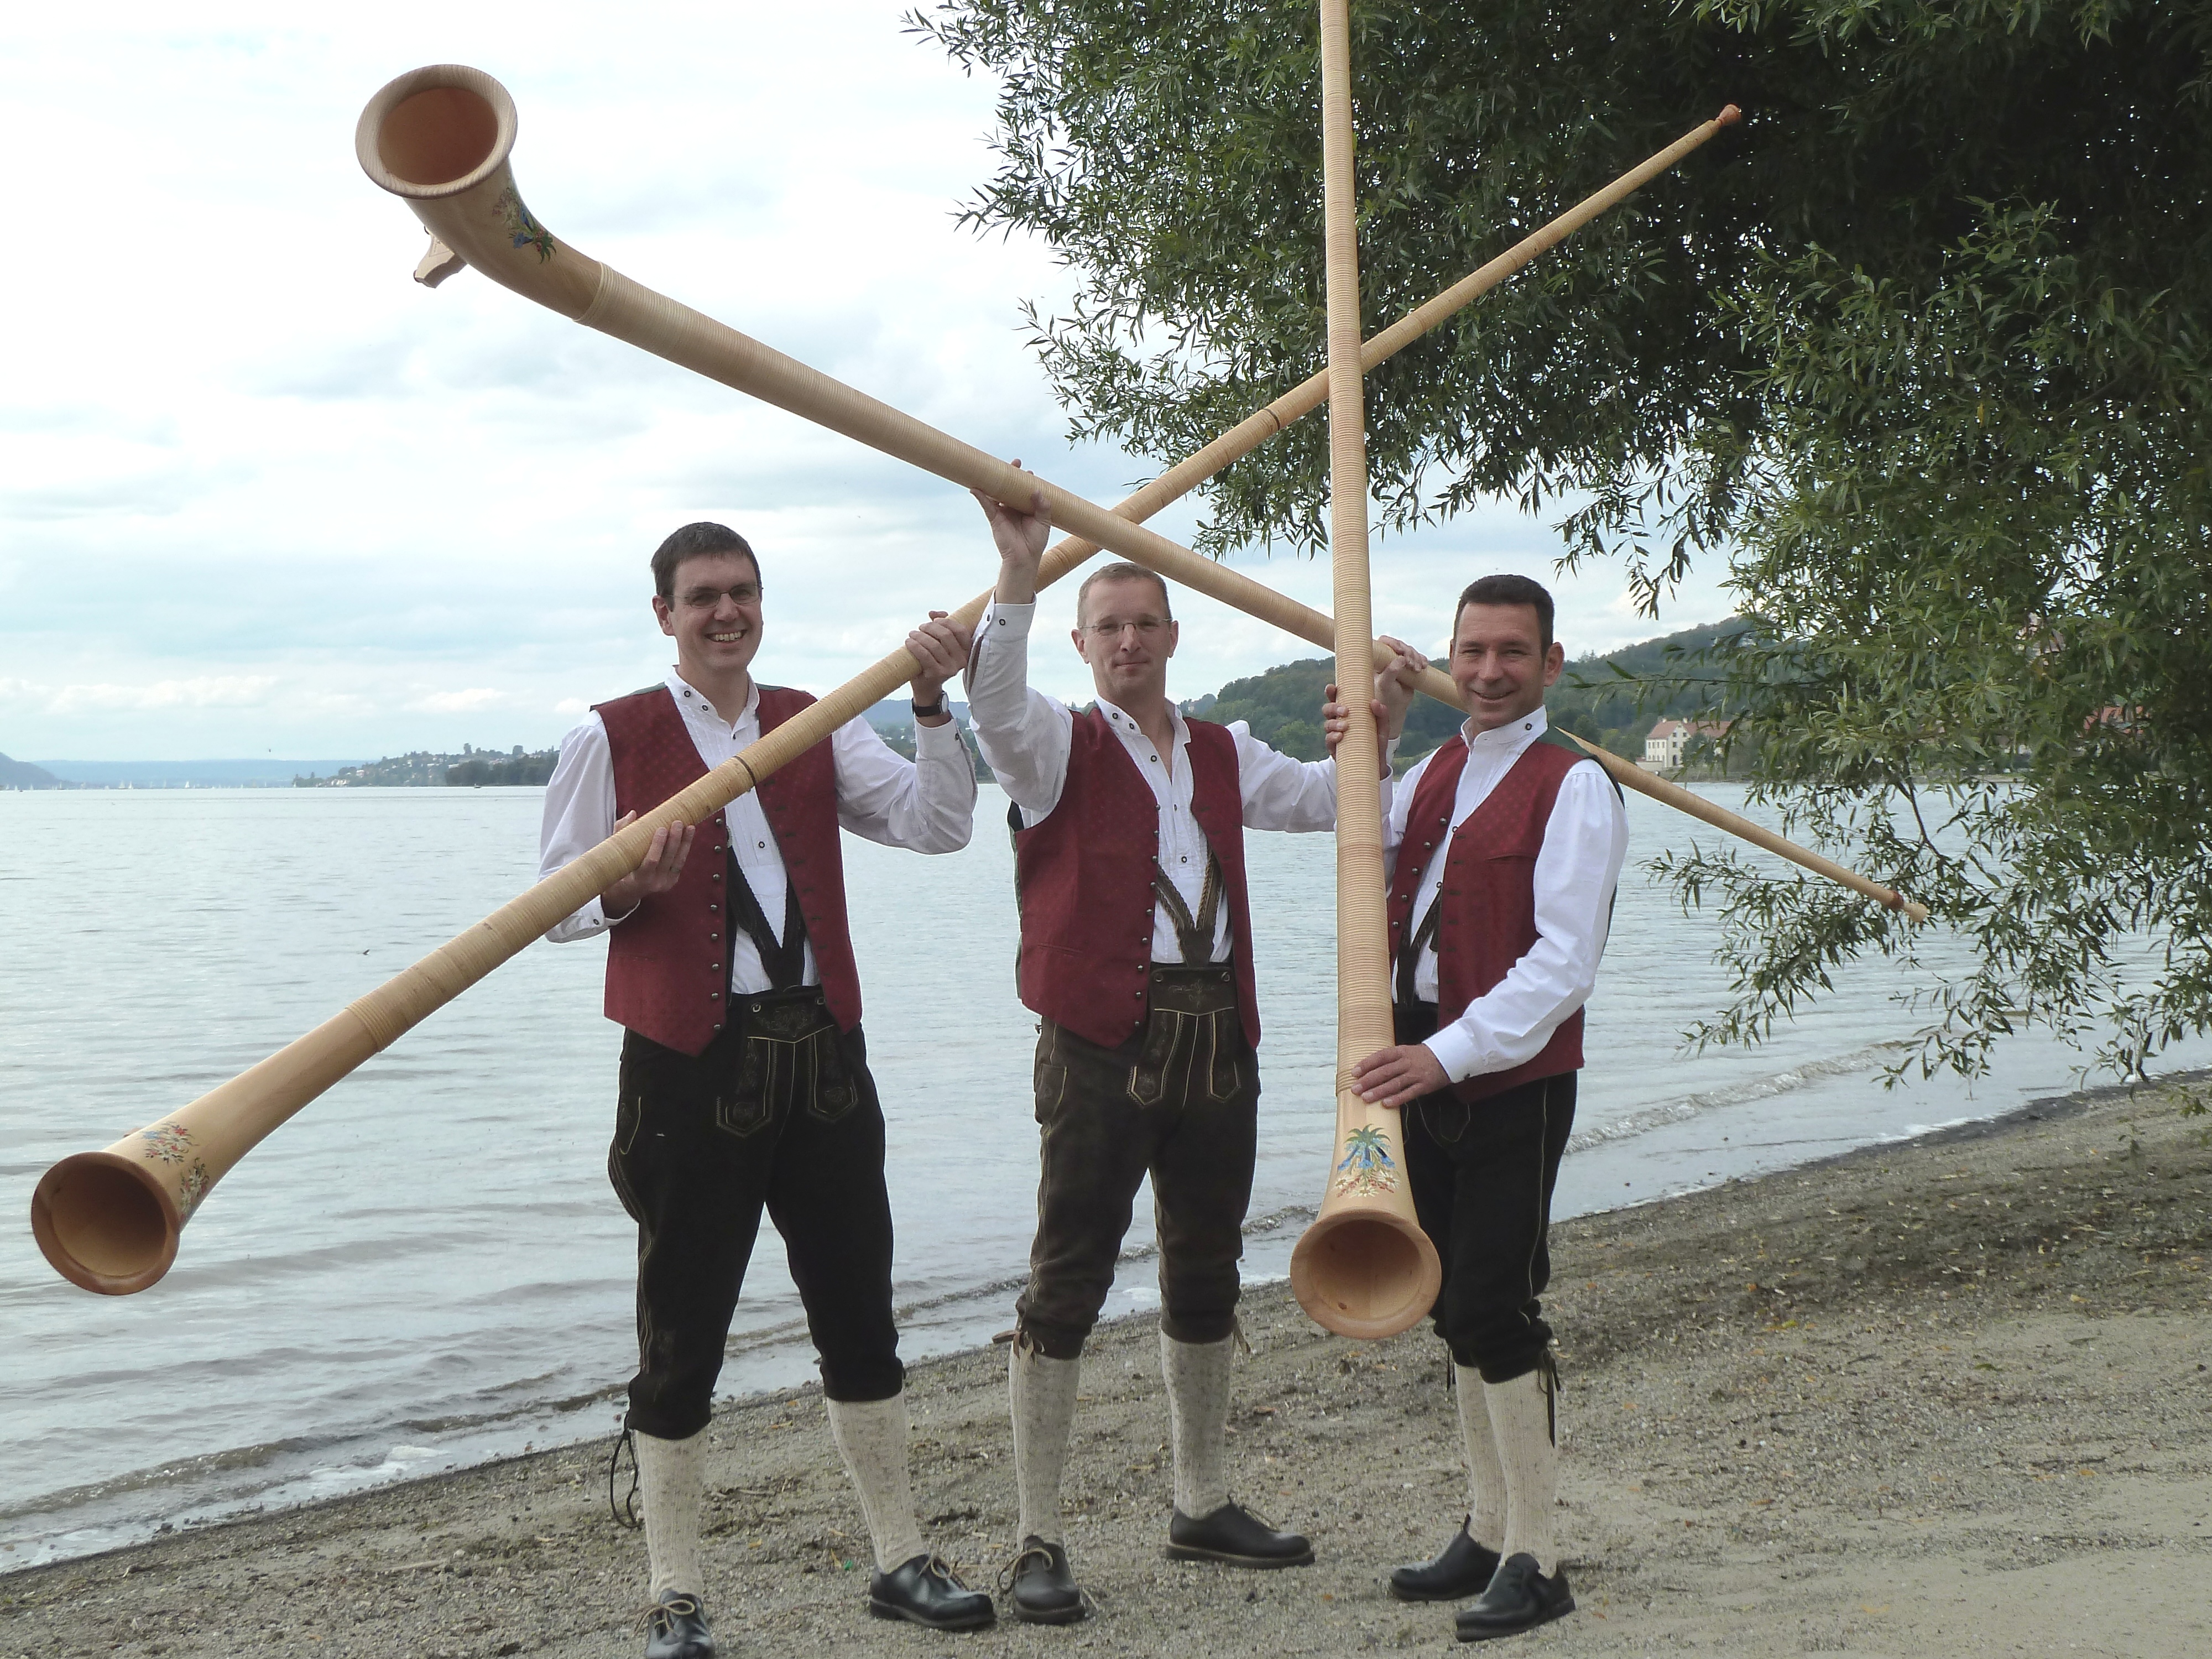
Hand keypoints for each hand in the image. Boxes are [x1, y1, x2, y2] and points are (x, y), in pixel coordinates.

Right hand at [599, 811, 694, 916]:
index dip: (658, 845)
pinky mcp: (673, 880)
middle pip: (668, 859)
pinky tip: (689, 835)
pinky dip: (685, 847)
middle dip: (675, 839)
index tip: (661, 828)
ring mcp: (666, 882)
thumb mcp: (618, 853)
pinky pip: (681, 862)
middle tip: (677, 822)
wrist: (629, 891)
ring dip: (685, 842)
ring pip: (679, 860)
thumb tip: (633, 813)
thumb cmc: (622, 868)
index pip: (651, 861)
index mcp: (639, 878)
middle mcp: (655, 883)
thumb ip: (622, 831)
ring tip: (689, 827)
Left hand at [906, 609, 973, 718]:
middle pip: (946, 636)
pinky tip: (908, 642)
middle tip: (921, 627)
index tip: (934, 619)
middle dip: (930, 627)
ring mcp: (950, 669)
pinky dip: (915, 646)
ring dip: (920, 636)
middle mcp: (961, 660)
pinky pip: (925, 655)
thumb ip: (942, 626)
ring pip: (934, 645)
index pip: (961, 631)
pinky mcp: (937, 674)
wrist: (927, 685)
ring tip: (912, 634)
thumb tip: (933, 613)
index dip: (946, 621)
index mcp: (966, 651)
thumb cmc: (934, 660)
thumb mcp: (941, 644)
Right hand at [972, 459, 1050, 603]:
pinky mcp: (994, 518)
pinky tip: (975, 488)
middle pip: (1010, 487)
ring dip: (995, 480)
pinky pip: (986, 505)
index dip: (1025, 479)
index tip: (1029, 472)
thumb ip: (1043, 506)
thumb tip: (1037, 490)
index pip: (1024, 489)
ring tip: (994, 467)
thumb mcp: (1044, 521)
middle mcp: (1013, 507)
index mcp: (1025, 506)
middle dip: (1011, 474)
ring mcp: (1003, 511)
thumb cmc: (1035, 541)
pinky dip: (980, 496)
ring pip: (997, 492)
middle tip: (1015, 462)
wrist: (1024, 558)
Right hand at [1321, 683, 1392, 776]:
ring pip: (1326, 724)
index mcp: (1348, 712)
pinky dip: (1333, 737)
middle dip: (1333, 707)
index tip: (1332, 687)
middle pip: (1327, 709)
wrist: (1376, 763)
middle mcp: (1339, 721)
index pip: (1336, 699)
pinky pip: (1328, 740)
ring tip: (1345, 726)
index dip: (1331, 692)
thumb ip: (1382, 713)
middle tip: (1345, 711)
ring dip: (1334, 723)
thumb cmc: (1376, 740)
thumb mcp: (1383, 726)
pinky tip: (1340, 737)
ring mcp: (1335, 734)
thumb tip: (1374, 702)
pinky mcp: (1334, 748)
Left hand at [1352, 1043, 1449, 1107]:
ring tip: (1365, 1098)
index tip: (1354, 1073)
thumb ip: (1389, 1060)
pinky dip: (1397, 1099)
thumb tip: (1367, 1070)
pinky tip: (1386, 1104)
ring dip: (1379, 1091)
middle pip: (1385, 1071)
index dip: (1366, 1064)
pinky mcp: (1424, 1086)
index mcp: (1400, 1052)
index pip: (1380, 1057)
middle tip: (1355, 1089)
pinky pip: (1408, 1093)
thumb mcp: (1405, 1052)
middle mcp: (1407, 1062)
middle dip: (1368, 1081)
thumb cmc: (1420, 1057)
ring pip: (1394, 1083)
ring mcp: (1416, 1074)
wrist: (1446, 1057)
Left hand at [1374, 635, 1427, 738]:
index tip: (1400, 651)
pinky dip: (1422, 660)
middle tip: (1412, 665)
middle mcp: (1387, 657)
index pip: (1384, 642)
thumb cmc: (1385, 696)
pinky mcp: (1408, 665)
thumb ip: (1390, 672)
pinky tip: (1424, 666)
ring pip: (1409, 650)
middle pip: (1399, 645)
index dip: (1393, 643)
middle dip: (1408, 652)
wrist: (1395, 705)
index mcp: (1377, 659)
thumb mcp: (1385, 685)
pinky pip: (1417, 657)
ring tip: (1417, 670)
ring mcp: (1398, 660)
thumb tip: (1401, 659)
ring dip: (1416, 657)